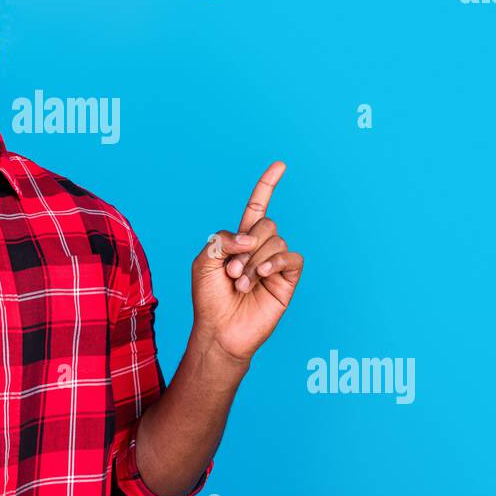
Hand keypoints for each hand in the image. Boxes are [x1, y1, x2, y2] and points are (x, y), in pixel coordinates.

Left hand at [191, 161, 303, 366]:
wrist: (219, 330)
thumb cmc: (209, 298)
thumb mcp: (203, 260)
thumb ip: (222, 238)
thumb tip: (250, 237)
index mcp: (240, 239)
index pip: (258, 206)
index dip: (268, 185)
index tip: (280, 165)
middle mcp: (260, 248)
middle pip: (267, 224)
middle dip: (245, 246)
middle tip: (231, 272)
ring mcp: (275, 264)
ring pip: (276, 241)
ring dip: (254, 262)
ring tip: (240, 284)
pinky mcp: (287, 280)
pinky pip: (292, 258)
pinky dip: (275, 262)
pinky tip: (262, 276)